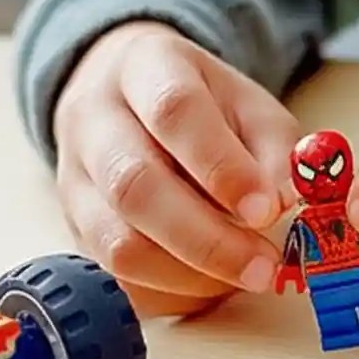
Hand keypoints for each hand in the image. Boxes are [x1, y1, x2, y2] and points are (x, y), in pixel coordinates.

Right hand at [53, 20, 299, 315]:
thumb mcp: (249, 106)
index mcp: (143, 67)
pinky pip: (116, 277)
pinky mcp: (74, 229)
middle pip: (134, 186)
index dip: (220, 165)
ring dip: (190, 274)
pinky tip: (209, 283)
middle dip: (207, 239)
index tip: (266, 209)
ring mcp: (74, 179)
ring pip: (117, 243)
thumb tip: (284, 202)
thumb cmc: (200, 106)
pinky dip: (169, 291)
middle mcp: (94, 120)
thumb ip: (275, 150)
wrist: (129, 99)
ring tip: (244, 276)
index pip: (173, 111)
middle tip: (263, 266)